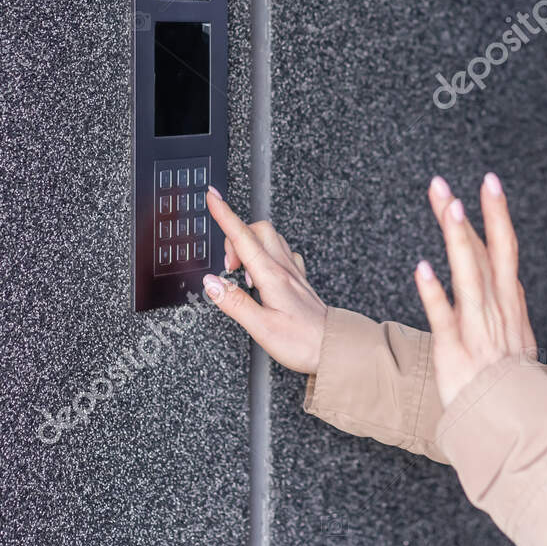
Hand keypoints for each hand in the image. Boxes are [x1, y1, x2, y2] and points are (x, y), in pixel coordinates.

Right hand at [202, 186, 326, 373]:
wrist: (334, 348)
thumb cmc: (302, 341)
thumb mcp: (261, 327)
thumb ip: (234, 302)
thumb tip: (212, 282)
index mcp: (272, 276)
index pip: (243, 237)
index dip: (224, 214)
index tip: (212, 196)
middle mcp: (284, 268)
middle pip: (257, 229)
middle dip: (235, 235)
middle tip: (226, 265)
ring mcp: (293, 272)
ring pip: (270, 237)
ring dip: (250, 243)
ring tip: (240, 271)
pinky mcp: (298, 279)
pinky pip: (281, 252)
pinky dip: (265, 253)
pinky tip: (261, 272)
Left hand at [413, 173, 538, 408]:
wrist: (517, 428)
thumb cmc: (513, 385)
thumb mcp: (516, 338)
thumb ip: (507, 304)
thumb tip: (506, 276)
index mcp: (511, 306)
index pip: (502, 252)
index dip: (496, 216)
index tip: (487, 182)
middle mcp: (499, 313)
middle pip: (492, 254)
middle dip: (483, 215)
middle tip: (468, 182)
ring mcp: (479, 332)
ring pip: (471, 278)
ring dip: (461, 242)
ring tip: (450, 208)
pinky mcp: (457, 354)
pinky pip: (446, 319)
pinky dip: (435, 293)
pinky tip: (421, 268)